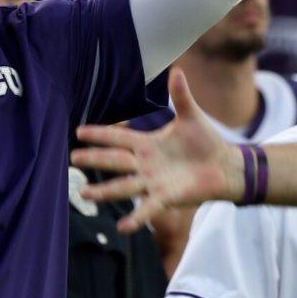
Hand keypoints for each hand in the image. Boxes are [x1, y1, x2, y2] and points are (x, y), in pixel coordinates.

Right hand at [75, 69, 246, 232]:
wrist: (225, 166)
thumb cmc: (206, 142)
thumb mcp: (192, 117)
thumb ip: (181, 96)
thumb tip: (177, 70)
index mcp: (148, 144)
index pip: (119, 138)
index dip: (100, 134)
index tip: (78, 130)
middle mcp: (146, 164)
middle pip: (115, 161)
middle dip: (94, 159)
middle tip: (72, 158)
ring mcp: (153, 182)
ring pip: (124, 186)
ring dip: (104, 191)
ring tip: (84, 193)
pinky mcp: (166, 197)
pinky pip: (148, 208)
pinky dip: (136, 218)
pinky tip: (122, 227)